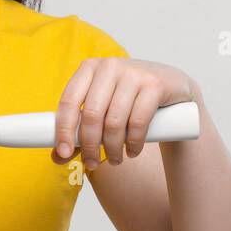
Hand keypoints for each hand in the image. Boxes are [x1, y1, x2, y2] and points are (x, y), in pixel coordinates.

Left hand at [51, 58, 194, 170]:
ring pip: (114, 121)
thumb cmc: (129, 100)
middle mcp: (109, 66)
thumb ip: (80, 131)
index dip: (63, 130)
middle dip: (90, 146)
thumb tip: (57, 157)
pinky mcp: (155, 85)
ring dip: (112, 149)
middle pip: (91, 114)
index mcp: (89, 68)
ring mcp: (133, 73)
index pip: (68, 101)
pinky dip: (133, 143)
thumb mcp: (102, 109)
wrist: (172, 86)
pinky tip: (132, 151)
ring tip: (115, 160)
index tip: (63, 154)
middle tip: (93, 163)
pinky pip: (137, 122)